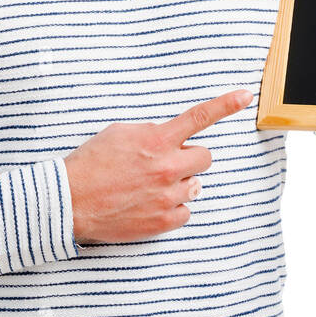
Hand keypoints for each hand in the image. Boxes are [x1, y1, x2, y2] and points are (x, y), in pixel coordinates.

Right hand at [62, 89, 253, 243]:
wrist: (70, 200)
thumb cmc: (91, 164)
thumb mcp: (119, 133)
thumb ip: (151, 132)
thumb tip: (169, 138)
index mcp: (157, 140)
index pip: (199, 118)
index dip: (225, 105)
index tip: (245, 96)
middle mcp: (167, 167)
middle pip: (204, 157)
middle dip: (189, 158)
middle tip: (166, 163)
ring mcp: (168, 196)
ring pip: (196, 184)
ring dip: (181, 182)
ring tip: (152, 186)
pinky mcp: (164, 220)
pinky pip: (187, 210)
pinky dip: (174, 207)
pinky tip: (151, 204)